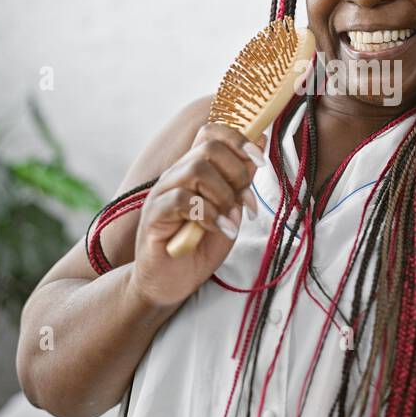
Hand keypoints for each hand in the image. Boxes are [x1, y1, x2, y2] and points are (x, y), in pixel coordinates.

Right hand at [130, 123, 265, 308]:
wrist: (170, 284)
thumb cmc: (198, 247)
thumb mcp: (230, 211)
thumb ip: (241, 181)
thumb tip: (260, 141)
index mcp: (194, 170)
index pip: (212, 132)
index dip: (239, 138)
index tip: (261, 160)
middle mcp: (176, 176)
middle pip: (208, 147)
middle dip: (237, 172)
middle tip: (244, 200)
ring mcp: (162, 194)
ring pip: (197, 170)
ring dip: (224, 195)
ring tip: (230, 220)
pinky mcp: (154, 216)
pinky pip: (182, 200)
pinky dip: (209, 214)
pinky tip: (219, 230)